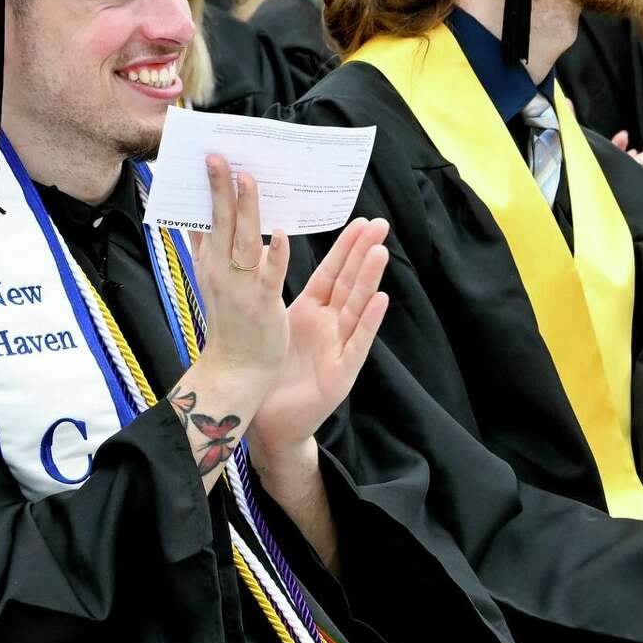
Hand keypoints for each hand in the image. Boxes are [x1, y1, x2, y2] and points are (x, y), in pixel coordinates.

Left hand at [245, 212, 389, 467]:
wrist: (267, 422)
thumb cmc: (269, 375)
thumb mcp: (272, 327)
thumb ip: (273, 295)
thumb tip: (262, 253)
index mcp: (309, 314)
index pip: (331, 274)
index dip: (345, 248)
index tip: (361, 220)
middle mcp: (328, 327)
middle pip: (349, 284)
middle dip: (364, 253)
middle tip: (381, 224)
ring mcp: (337, 349)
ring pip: (356, 307)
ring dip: (369, 279)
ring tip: (381, 251)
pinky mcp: (340, 374)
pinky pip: (356, 344)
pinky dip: (368, 322)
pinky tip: (380, 300)